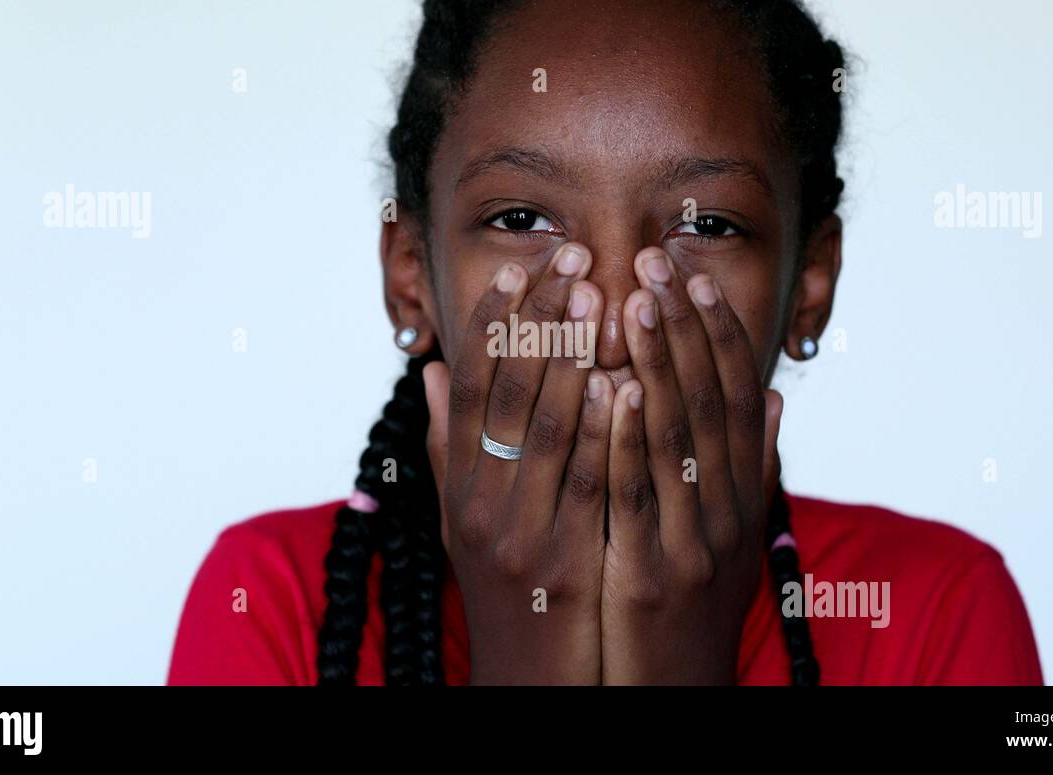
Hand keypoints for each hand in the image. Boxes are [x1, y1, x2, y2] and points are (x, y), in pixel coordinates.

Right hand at [423, 243, 611, 684]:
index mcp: (458, 484)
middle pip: (506, 393)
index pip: (470, 386)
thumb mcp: (460, 518)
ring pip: (542, 429)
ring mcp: (518, 532)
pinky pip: (583, 485)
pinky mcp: (562, 562)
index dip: (494, 323)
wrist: (529, 678)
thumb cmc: (504, 589)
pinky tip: (619, 382)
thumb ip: (448, 444)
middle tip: (572, 257)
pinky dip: (599, 432)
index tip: (521, 267)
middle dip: (540, 320)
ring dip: (571, 357)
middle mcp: (478, 502)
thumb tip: (433, 371)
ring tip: (598, 295)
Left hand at [600, 247, 782, 684]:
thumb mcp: (735, 532)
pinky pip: (636, 496)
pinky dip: (627, 439)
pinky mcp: (651, 574)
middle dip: (680, 328)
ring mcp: (692, 542)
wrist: (675, 691)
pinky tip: (613, 389)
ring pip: (674, 438)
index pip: (732, 396)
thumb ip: (751, 462)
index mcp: (740, 494)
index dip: (714, 332)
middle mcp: (725, 511)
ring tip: (631, 301)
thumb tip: (773, 393)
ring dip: (655, 364)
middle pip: (706, 402)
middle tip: (654, 262)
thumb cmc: (695, 605)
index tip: (691, 276)